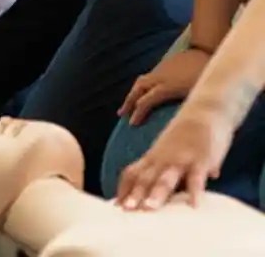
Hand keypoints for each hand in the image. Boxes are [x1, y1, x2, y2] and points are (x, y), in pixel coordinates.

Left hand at [114, 102, 234, 210]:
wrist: (205, 108)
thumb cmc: (188, 132)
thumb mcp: (169, 149)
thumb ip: (167, 169)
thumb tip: (166, 187)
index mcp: (153, 156)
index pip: (132, 173)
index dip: (124, 189)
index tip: (115, 207)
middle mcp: (162, 158)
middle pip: (144, 178)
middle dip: (134, 195)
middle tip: (125, 211)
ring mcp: (180, 159)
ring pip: (166, 178)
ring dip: (157, 193)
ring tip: (149, 209)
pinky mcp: (200, 159)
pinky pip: (196, 178)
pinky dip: (195, 192)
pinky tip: (193, 206)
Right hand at [119, 49, 210, 125]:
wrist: (209, 50)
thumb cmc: (209, 76)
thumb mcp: (199, 96)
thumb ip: (186, 109)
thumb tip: (180, 123)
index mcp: (167, 87)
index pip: (146, 102)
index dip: (138, 113)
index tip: (132, 124)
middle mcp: (160, 77)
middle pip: (138, 89)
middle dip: (129, 102)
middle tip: (122, 114)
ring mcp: (162, 69)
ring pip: (142, 81)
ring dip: (135, 93)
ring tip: (131, 103)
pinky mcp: (166, 64)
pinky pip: (150, 76)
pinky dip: (144, 86)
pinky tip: (148, 91)